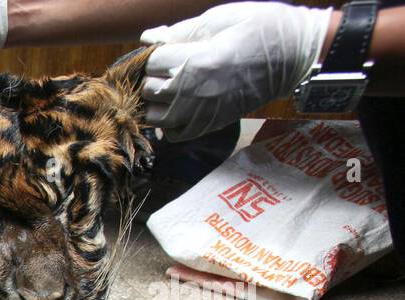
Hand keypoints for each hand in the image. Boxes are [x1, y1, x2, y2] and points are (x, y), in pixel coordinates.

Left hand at [140, 2, 333, 141]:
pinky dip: (170, 123)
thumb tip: (148, 37)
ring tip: (173, 86)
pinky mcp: (209, 126)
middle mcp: (193, 93)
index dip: (157, 53)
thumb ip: (181, 31)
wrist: (297, 56)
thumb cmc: (262, 29)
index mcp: (195, 62)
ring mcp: (201, 114)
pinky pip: (173, 134)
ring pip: (155, 117)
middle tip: (172, 66)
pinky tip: (180, 106)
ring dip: (157, 102)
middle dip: (155, 76)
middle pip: (149, 90)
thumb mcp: (222, 19)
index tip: (170, 47)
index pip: (151, 63)